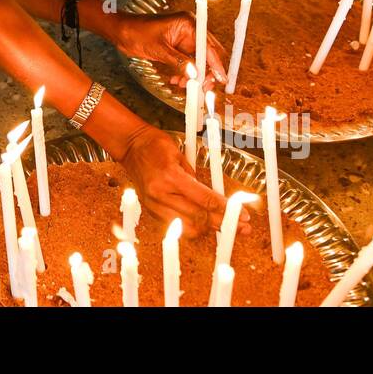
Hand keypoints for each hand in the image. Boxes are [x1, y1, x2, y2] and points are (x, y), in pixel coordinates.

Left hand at [109, 11, 227, 91]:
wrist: (122, 32)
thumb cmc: (137, 33)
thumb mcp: (159, 49)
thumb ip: (179, 62)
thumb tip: (195, 74)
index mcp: (188, 24)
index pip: (208, 46)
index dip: (216, 64)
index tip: (220, 79)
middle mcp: (190, 30)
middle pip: (207, 54)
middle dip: (205, 72)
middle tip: (202, 87)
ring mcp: (184, 39)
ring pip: (198, 61)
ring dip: (194, 75)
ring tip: (183, 84)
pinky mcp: (178, 48)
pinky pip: (188, 63)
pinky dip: (186, 73)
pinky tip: (177, 80)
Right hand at [118, 125, 245, 234]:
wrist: (130, 147)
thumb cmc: (154, 145)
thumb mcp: (180, 155)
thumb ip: (195, 178)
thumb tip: (214, 198)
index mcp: (170, 177)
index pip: (204, 200)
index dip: (226, 210)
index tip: (241, 215)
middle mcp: (161, 195)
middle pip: (198, 218)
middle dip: (223, 224)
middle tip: (242, 228)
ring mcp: (154, 205)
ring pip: (187, 228)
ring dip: (208, 229)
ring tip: (224, 227)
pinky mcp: (150, 211)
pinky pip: (176, 226)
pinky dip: (192, 226)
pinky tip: (204, 224)